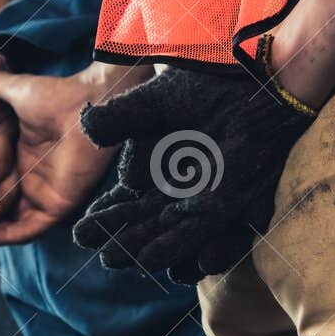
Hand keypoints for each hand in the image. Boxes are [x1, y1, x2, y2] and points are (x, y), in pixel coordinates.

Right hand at [0, 68, 123, 243]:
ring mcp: (47, 193)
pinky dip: (6, 235)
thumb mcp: (18, 91)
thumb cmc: (58, 95)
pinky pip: (30, 229)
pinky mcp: (59, 204)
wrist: (88, 104)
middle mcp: (34, 177)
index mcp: (22, 155)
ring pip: (12, 221)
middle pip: (1, 206)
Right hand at [71, 67, 314, 281]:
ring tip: (124, 260)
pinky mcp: (230, 197)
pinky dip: (182, 242)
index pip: (125, 204)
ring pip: (172, 233)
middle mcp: (178, 190)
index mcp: (156, 170)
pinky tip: (160, 256)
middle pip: (145, 225)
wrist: (251, 76)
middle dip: (124, 241)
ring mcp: (204, 197)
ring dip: (149, 248)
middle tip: (102, 256)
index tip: (83, 234)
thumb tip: (88, 129)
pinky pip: (203, 226)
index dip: (105, 220)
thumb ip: (119, 116)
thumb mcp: (151, 103)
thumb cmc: (205, 84)